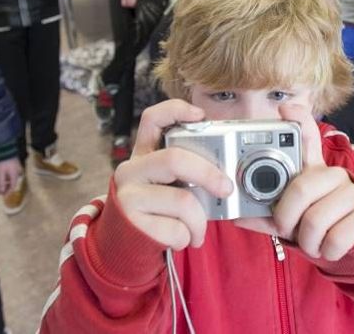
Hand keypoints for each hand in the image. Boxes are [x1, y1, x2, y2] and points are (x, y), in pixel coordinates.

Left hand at [0, 159, 21, 194]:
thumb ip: (1, 183)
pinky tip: (5, 176)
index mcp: (15, 175)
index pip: (12, 187)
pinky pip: (13, 174)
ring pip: (13, 178)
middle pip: (13, 183)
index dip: (7, 192)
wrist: (6, 149)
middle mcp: (18, 172)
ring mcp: (18, 168)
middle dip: (7, 187)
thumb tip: (1, 192)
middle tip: (1, 191)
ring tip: (2, 184)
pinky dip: (9, 177)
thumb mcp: (0, 173)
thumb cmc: (3, 161)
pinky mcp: (16, 164)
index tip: (2, 196)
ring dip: (8, 182)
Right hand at [113, 100, 232, 249]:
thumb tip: (230, 171)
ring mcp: (128, 195)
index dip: (176, 110)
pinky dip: (186, 238)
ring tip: (198, 230)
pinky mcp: (131, 223)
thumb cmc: (157, 209)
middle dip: (209, 175)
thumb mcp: (167, 183)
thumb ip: (188, 171)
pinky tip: (181, 239)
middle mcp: (131, 169)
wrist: (123, 244)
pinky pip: (175, 230)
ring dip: (199, 222)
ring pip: (183, 202)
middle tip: (226, 189)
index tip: (201, 114)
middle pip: (175, 159)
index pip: (153, 119)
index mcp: (143, 154)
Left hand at [235, 103, 353, 261]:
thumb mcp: (291, 215)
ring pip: (315, 221)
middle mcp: (332, 174)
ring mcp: (350, 192)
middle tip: (287, 227)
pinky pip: (335, 239)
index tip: (285, 108)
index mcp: (312, 168)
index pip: (307, 136)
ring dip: (306, 241)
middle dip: (286, 218)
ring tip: (310, 241)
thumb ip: (266, 215)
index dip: (298, 120)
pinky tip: (327, 246)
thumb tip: (236, 217)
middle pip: (300, 189)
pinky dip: (325, 251)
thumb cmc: (316, 221)